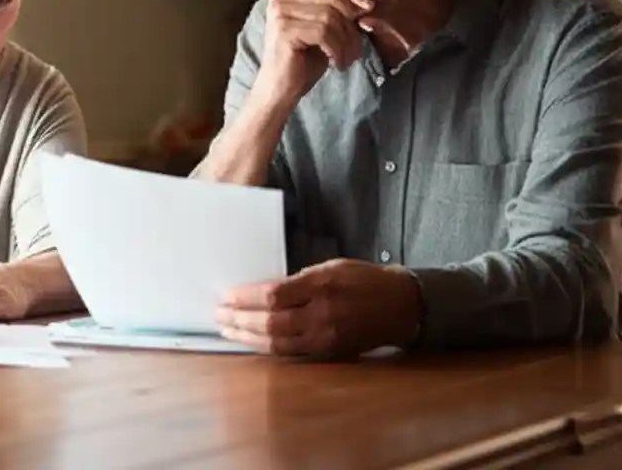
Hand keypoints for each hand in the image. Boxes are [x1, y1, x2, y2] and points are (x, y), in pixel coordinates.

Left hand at [215, 259, 420, 356]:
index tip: (225, 296)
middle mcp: (322, 314)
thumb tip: (264, 290)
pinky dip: (268, 348)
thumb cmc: (364, 280)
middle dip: (239, 320)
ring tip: (228, 331)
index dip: (245, 298)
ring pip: (277, 343)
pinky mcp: (329, 354)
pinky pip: (291, 354)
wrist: (401, 307)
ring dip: (248, 338)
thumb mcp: (332, 267)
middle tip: (219, 315)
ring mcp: (326, 338)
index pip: (273, 295)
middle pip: (270, 322)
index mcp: (322, 286)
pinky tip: (252, 343)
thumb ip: (299, 279)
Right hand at [254, 0, 373, 104]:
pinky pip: (324, 33)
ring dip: (346, 41)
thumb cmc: (305, 59)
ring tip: (347, 59)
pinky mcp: (284, 30)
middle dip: (351, 22)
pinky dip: (337, 50)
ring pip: (330, 16)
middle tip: (357, 47)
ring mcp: (280, 13)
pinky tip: (336, 64)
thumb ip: (339, 9)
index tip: (370, 7)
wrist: (282, 88)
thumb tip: (368, 0)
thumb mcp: (326, 28)